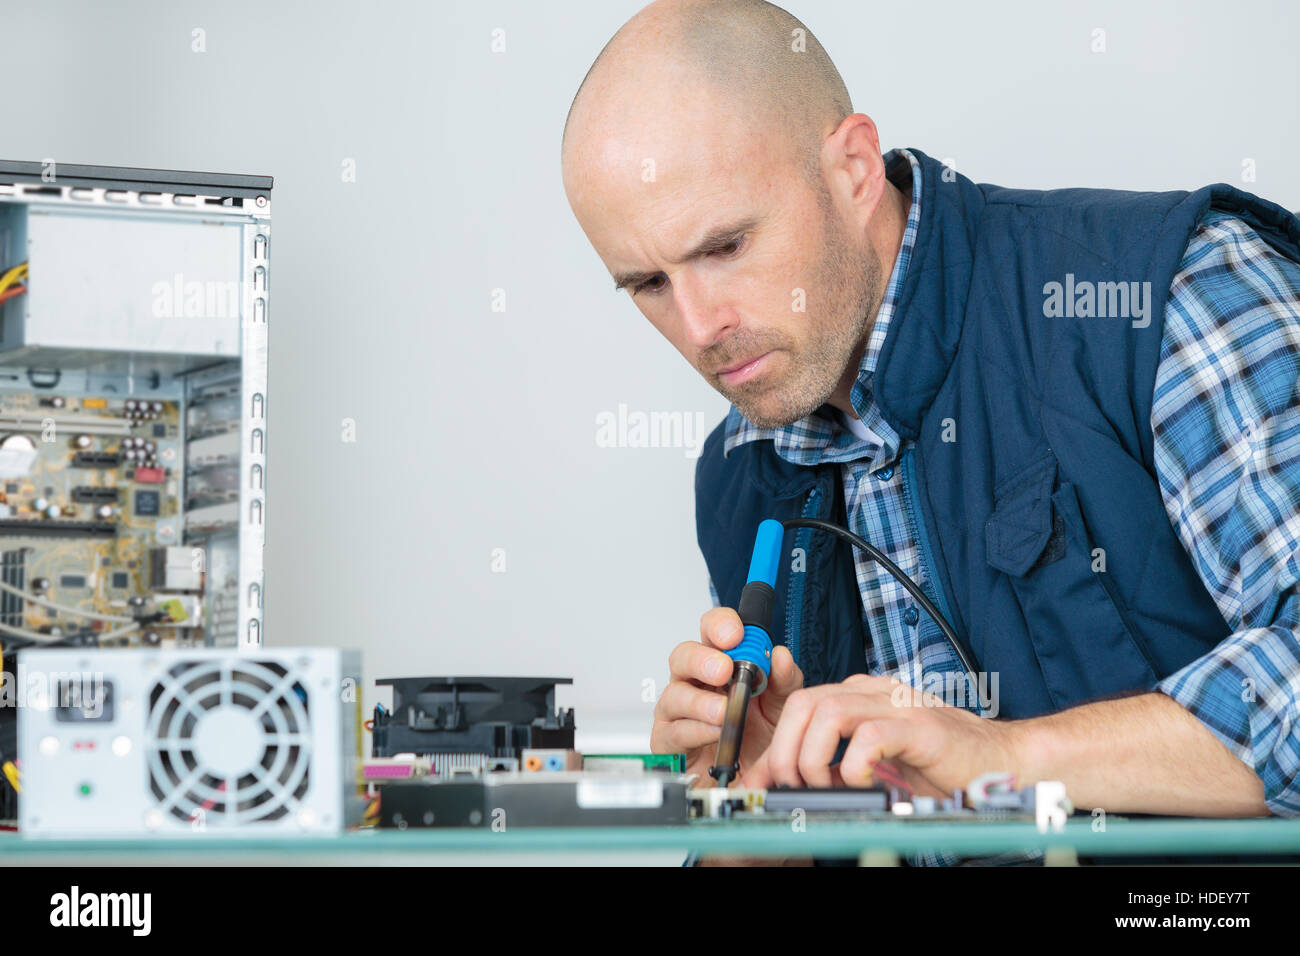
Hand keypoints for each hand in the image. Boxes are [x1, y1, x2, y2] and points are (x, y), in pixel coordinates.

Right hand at [651, 606, 802, 786]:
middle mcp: (697, 682)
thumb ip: (784, 681)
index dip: (720, 625)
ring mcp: (680, 710)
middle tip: (723, 670)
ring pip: (675, 693)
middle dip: (703, 659)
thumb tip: (780, 656)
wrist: (753, 784)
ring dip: (701, 702)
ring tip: (724, 712)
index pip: (713, 631)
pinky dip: (696, 730)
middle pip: (684, 655)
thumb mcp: (782, 707)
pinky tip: (715, 732)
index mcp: (722, 664)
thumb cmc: (760, 741)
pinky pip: (674, 731)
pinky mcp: (670, 740)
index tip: (735, 633)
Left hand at [743, 674, 1023, 796]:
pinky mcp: (920, 726)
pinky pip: (868, 736)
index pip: (799, 704)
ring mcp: (898, 705)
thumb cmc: (939, 766)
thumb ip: (834, 768)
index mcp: (860, 696)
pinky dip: (853, 766)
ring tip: (823, 787)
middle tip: (791, 786)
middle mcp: (875, 692)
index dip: (776, 743)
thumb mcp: (873, 766)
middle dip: (786, 749)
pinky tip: (862, 784)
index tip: (766, 780)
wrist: (1000, 762)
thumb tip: (788, 785)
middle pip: (805, 702)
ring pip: (828, 712)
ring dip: (813, 757)